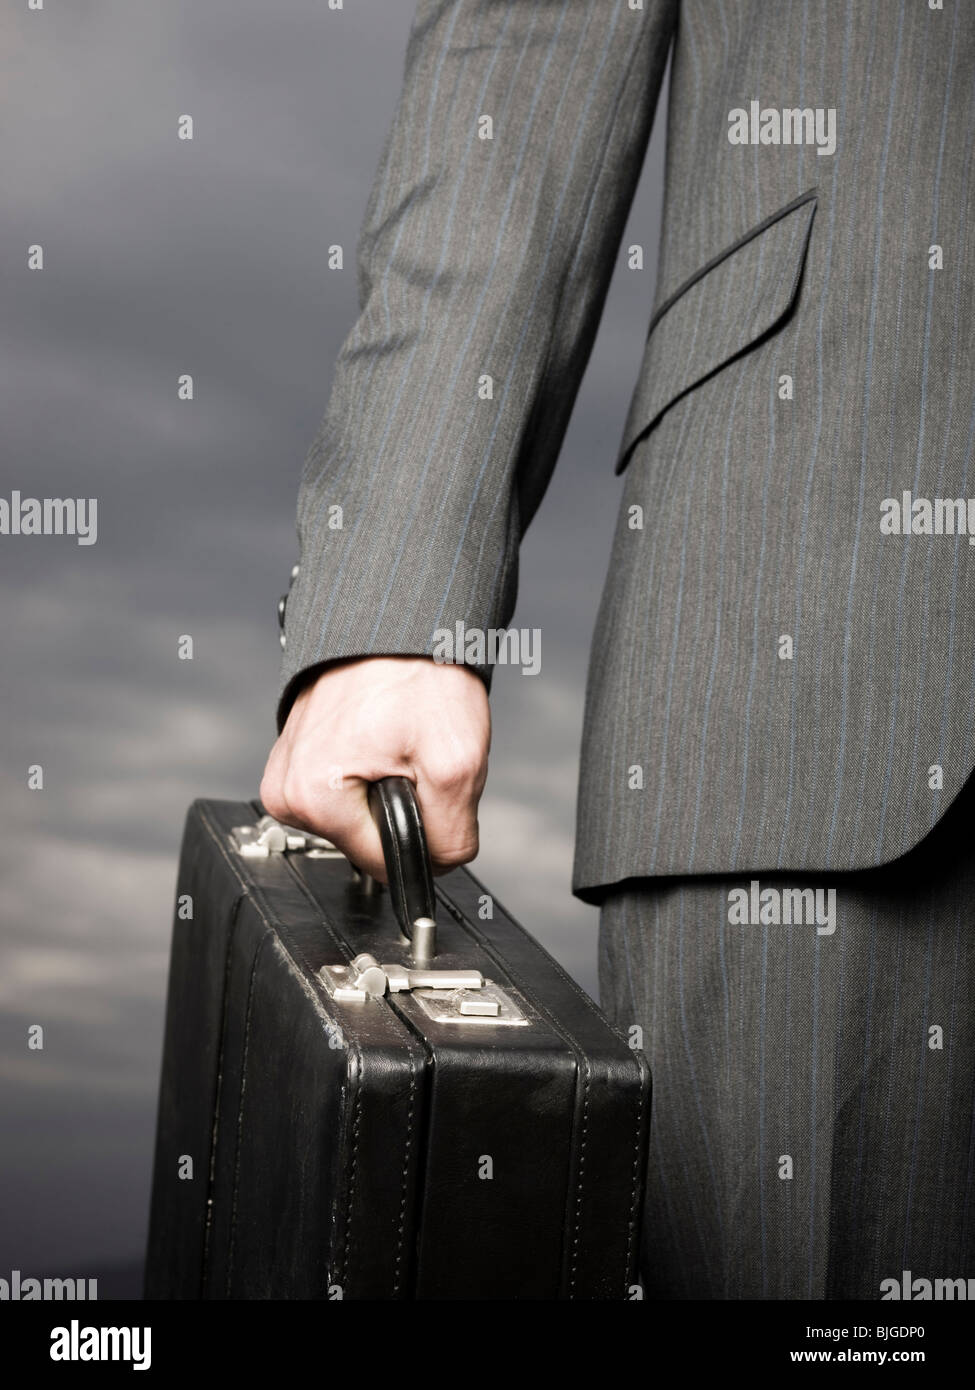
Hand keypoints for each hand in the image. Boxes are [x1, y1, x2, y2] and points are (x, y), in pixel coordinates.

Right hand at [260, 656, 489, 881]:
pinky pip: (348, 789)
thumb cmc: (419, 674)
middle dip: (405, 805)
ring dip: (391, 786)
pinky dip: (376, 767)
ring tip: (401, 738)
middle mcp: (286, 791)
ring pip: (360, 816)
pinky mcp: (297, 757)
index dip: (424, 833)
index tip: (429, 783)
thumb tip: (438, 865)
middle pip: (368, 840)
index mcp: (312, 797)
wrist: (398, 621)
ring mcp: (286, 772)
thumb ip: (450, 836)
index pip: (383, 863)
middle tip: (417, 753)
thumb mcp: (456, 762)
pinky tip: (385, 735)